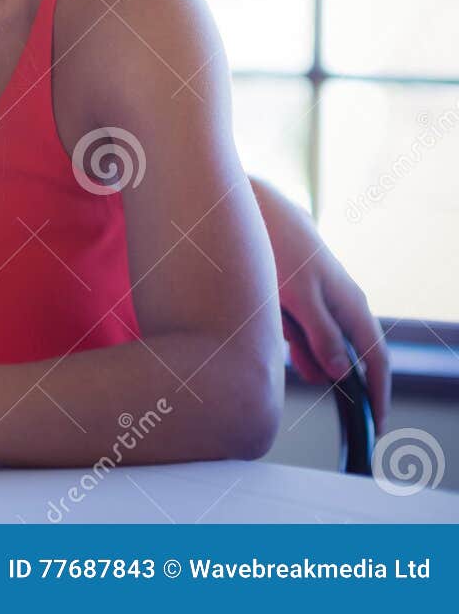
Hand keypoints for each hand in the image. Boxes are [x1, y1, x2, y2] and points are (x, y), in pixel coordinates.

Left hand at [258, 180, 388, 426]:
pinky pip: (297, 326)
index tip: (376, 424)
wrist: (255, 207)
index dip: (377, 394)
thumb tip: (341, 373)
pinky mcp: (299, 294)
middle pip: (347, 354)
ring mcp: (322, 298)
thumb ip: (320, 334)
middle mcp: (342, 303)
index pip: (375, 359)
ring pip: (317, 341)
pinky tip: (274, 325)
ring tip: (283, 333)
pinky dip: (288, 335)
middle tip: (323, 399)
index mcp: (351, 305)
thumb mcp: (297, 297)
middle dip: (337, 378)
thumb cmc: (277, 249)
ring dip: (303, 352)